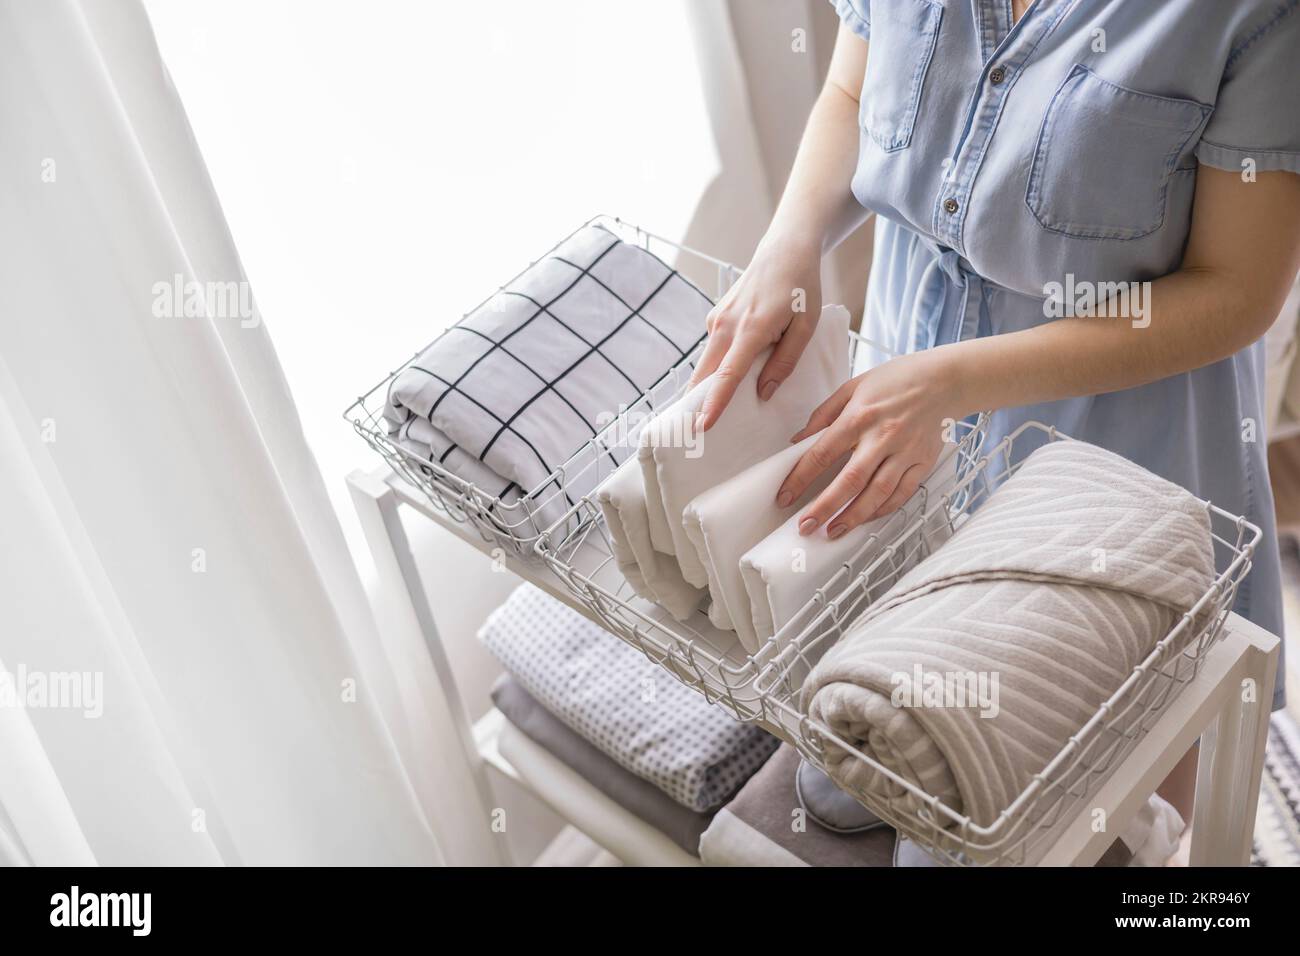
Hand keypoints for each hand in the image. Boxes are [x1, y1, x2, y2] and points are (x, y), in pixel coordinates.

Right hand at [688, 232, 822, 430]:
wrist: (785, 251)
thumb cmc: (801, 289)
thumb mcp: (805, 328)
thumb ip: (784, 362)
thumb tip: (763, 393)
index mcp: (751, 330)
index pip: (727, 374)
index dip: (714, 403)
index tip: (701, 425)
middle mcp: (726, 325)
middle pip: (704, 373)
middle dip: (694, 403)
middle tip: (688, 433)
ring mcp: (717, 319)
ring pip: (705, 363)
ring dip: (702, 387)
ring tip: (700, 415)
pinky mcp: (716, 317)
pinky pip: (712, 350)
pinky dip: (714, 368)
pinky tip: (723, 379)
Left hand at [776, 349, 957, 537]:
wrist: (945, 379)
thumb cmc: (897, 380)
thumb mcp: (852, 387)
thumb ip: (823, 415)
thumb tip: (799, 441)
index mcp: (859, 416)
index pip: (823, 453)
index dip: (801, 478)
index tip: (785, 496)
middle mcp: (882, 437)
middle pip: (850, 480)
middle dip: (825, 507)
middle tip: (806, 526)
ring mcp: (905, 452)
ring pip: (878, 493)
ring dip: (853, 517)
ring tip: (833, 531)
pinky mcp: (923, 462)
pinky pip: (902, 493)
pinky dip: (883, 510)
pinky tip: (866, 519)